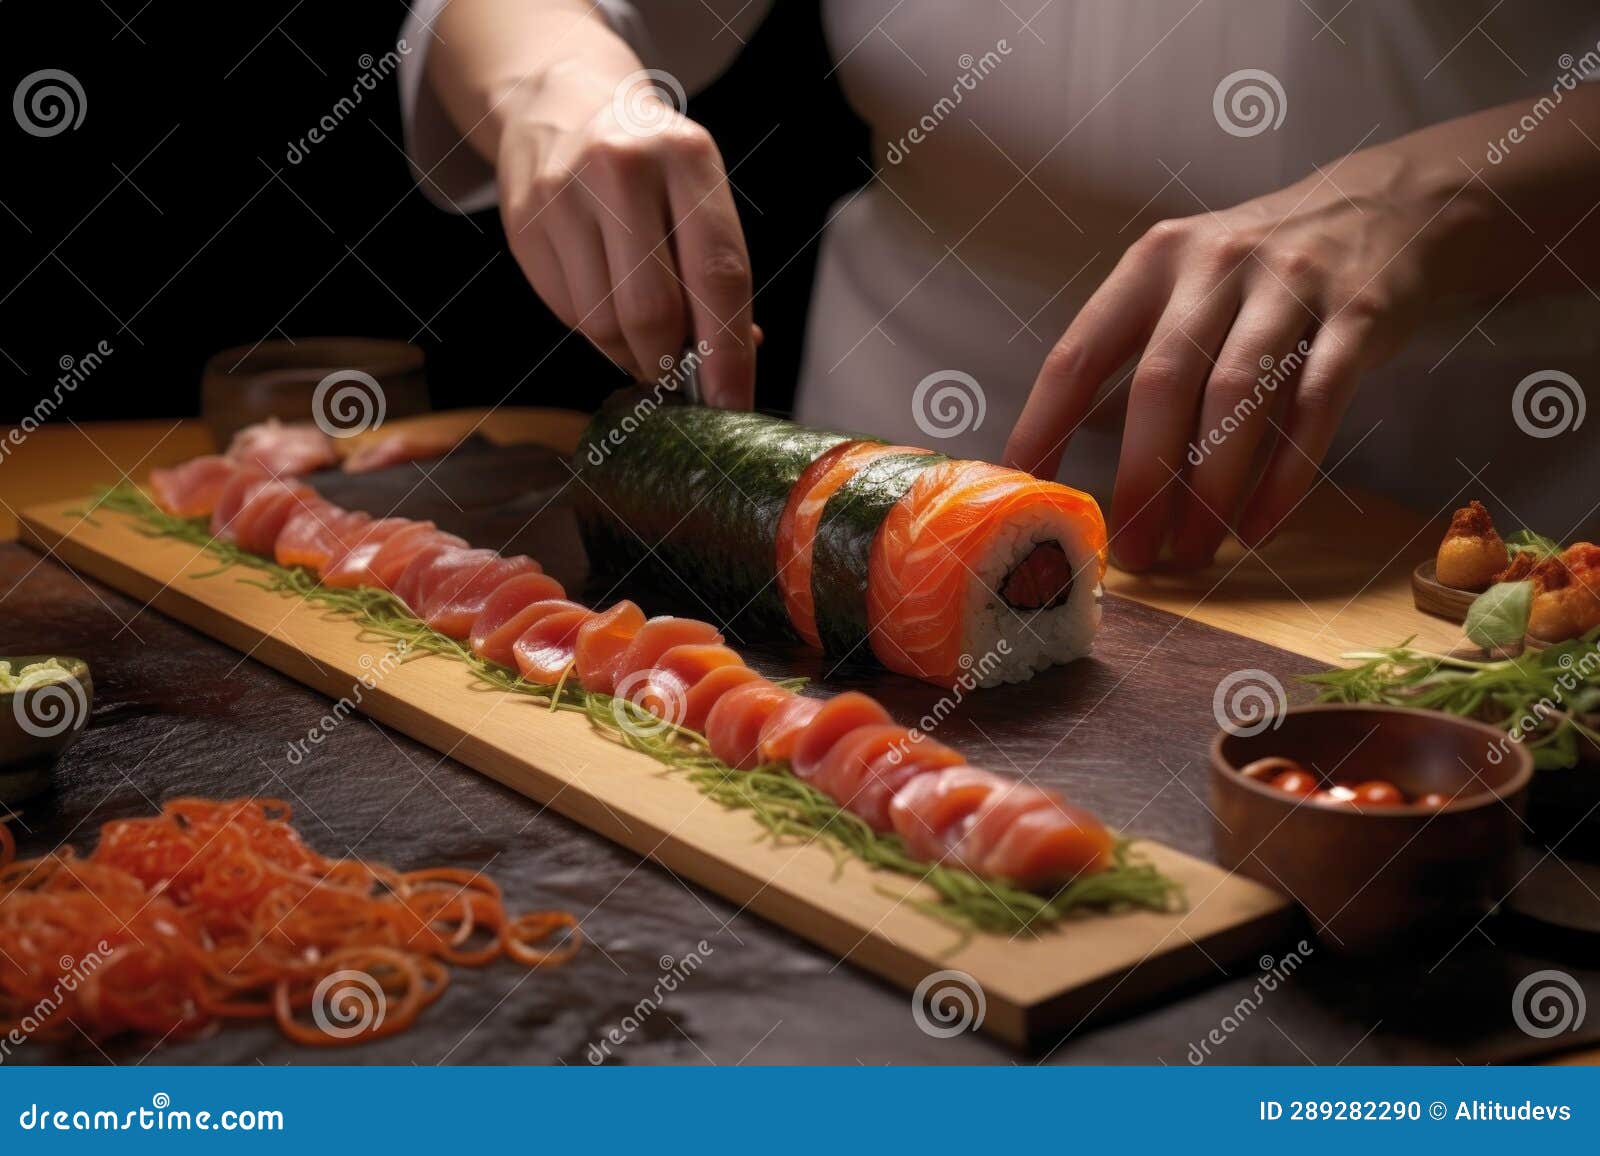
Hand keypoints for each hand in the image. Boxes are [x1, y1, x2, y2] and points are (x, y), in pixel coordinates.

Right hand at [495, 73, 756, 405]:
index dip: (727, 353)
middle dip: (669, 364)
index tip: (732, 405)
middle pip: (653, 312)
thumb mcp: (697, 193)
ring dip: (630, 354)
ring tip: (642, 339)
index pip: (718, 275)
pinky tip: (603, 300)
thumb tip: (734, 363)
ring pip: (604, 323)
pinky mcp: (524, 222)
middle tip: (677, 376)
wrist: (564, 105)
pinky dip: (595, 330)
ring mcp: (564, 193)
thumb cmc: (651, 168)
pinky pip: (568, 313)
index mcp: (687, 157)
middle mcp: (623, 168)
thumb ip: (717, 272)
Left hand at [1004, 150, 1446, 569]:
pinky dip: (1284, 478)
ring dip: (1211, 489)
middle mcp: (1214, 267)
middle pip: (1162, 385)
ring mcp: (1289, 286)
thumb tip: (1081, 456)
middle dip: (1142, 479)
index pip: (1079, 354)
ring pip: (1237, 400)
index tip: (1028, 491)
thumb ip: (1139, 354)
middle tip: (1133, 551)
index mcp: (1153, 264)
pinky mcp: (1358, 315)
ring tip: (1194, 551)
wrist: (1388, 206)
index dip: (1045, 426)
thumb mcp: (1188, 284)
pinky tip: (1259, 527)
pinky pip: (1314, 408)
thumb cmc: (1261, 271)